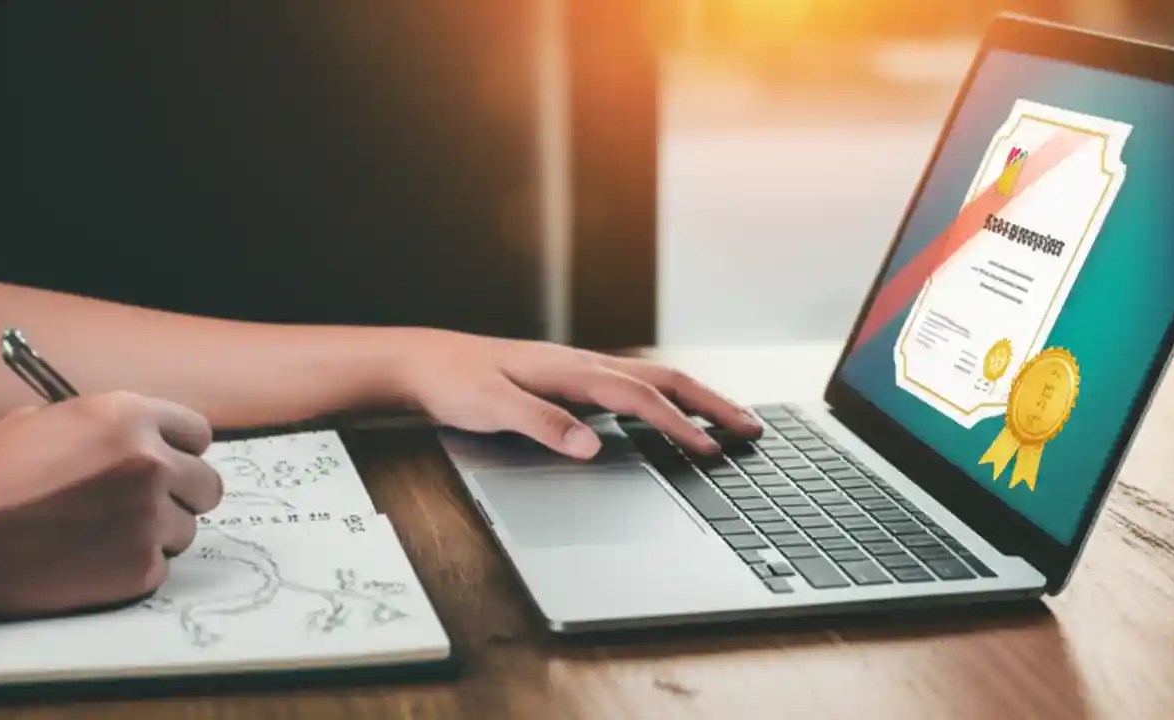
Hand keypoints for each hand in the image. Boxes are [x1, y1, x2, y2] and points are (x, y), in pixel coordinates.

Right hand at [0, 392, 222, 617]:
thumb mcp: (39, 422)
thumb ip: (102, 425)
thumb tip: (136, 435)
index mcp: (129, 417)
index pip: (197, 433)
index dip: (180, 450)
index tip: (169, 462)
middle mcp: (151, 463)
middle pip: (206, 483)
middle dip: (181, 494)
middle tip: (144, 505)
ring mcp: (150, 517)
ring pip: (186, 527)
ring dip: (157, 533)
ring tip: (104, 534)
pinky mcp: (141, 566)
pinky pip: (160, 565)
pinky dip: (133, 567)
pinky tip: (92, 561)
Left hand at [392, 330, 762, 458]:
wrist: (424, 362)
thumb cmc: (455, 383)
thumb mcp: (492, 409)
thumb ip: (543, 425)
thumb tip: (592, 446)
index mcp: (570, 371)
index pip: (639, 398)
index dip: (678, 424)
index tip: (710, 447)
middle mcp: (582, 364)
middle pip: (662, 379)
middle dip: (709, 402)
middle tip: (750, 426)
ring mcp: (578, 370)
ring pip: (650, 380)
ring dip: (693, 399)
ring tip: (726, 420)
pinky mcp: (569, 379)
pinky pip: (631, 385)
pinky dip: (664, 399)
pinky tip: (668, 414)